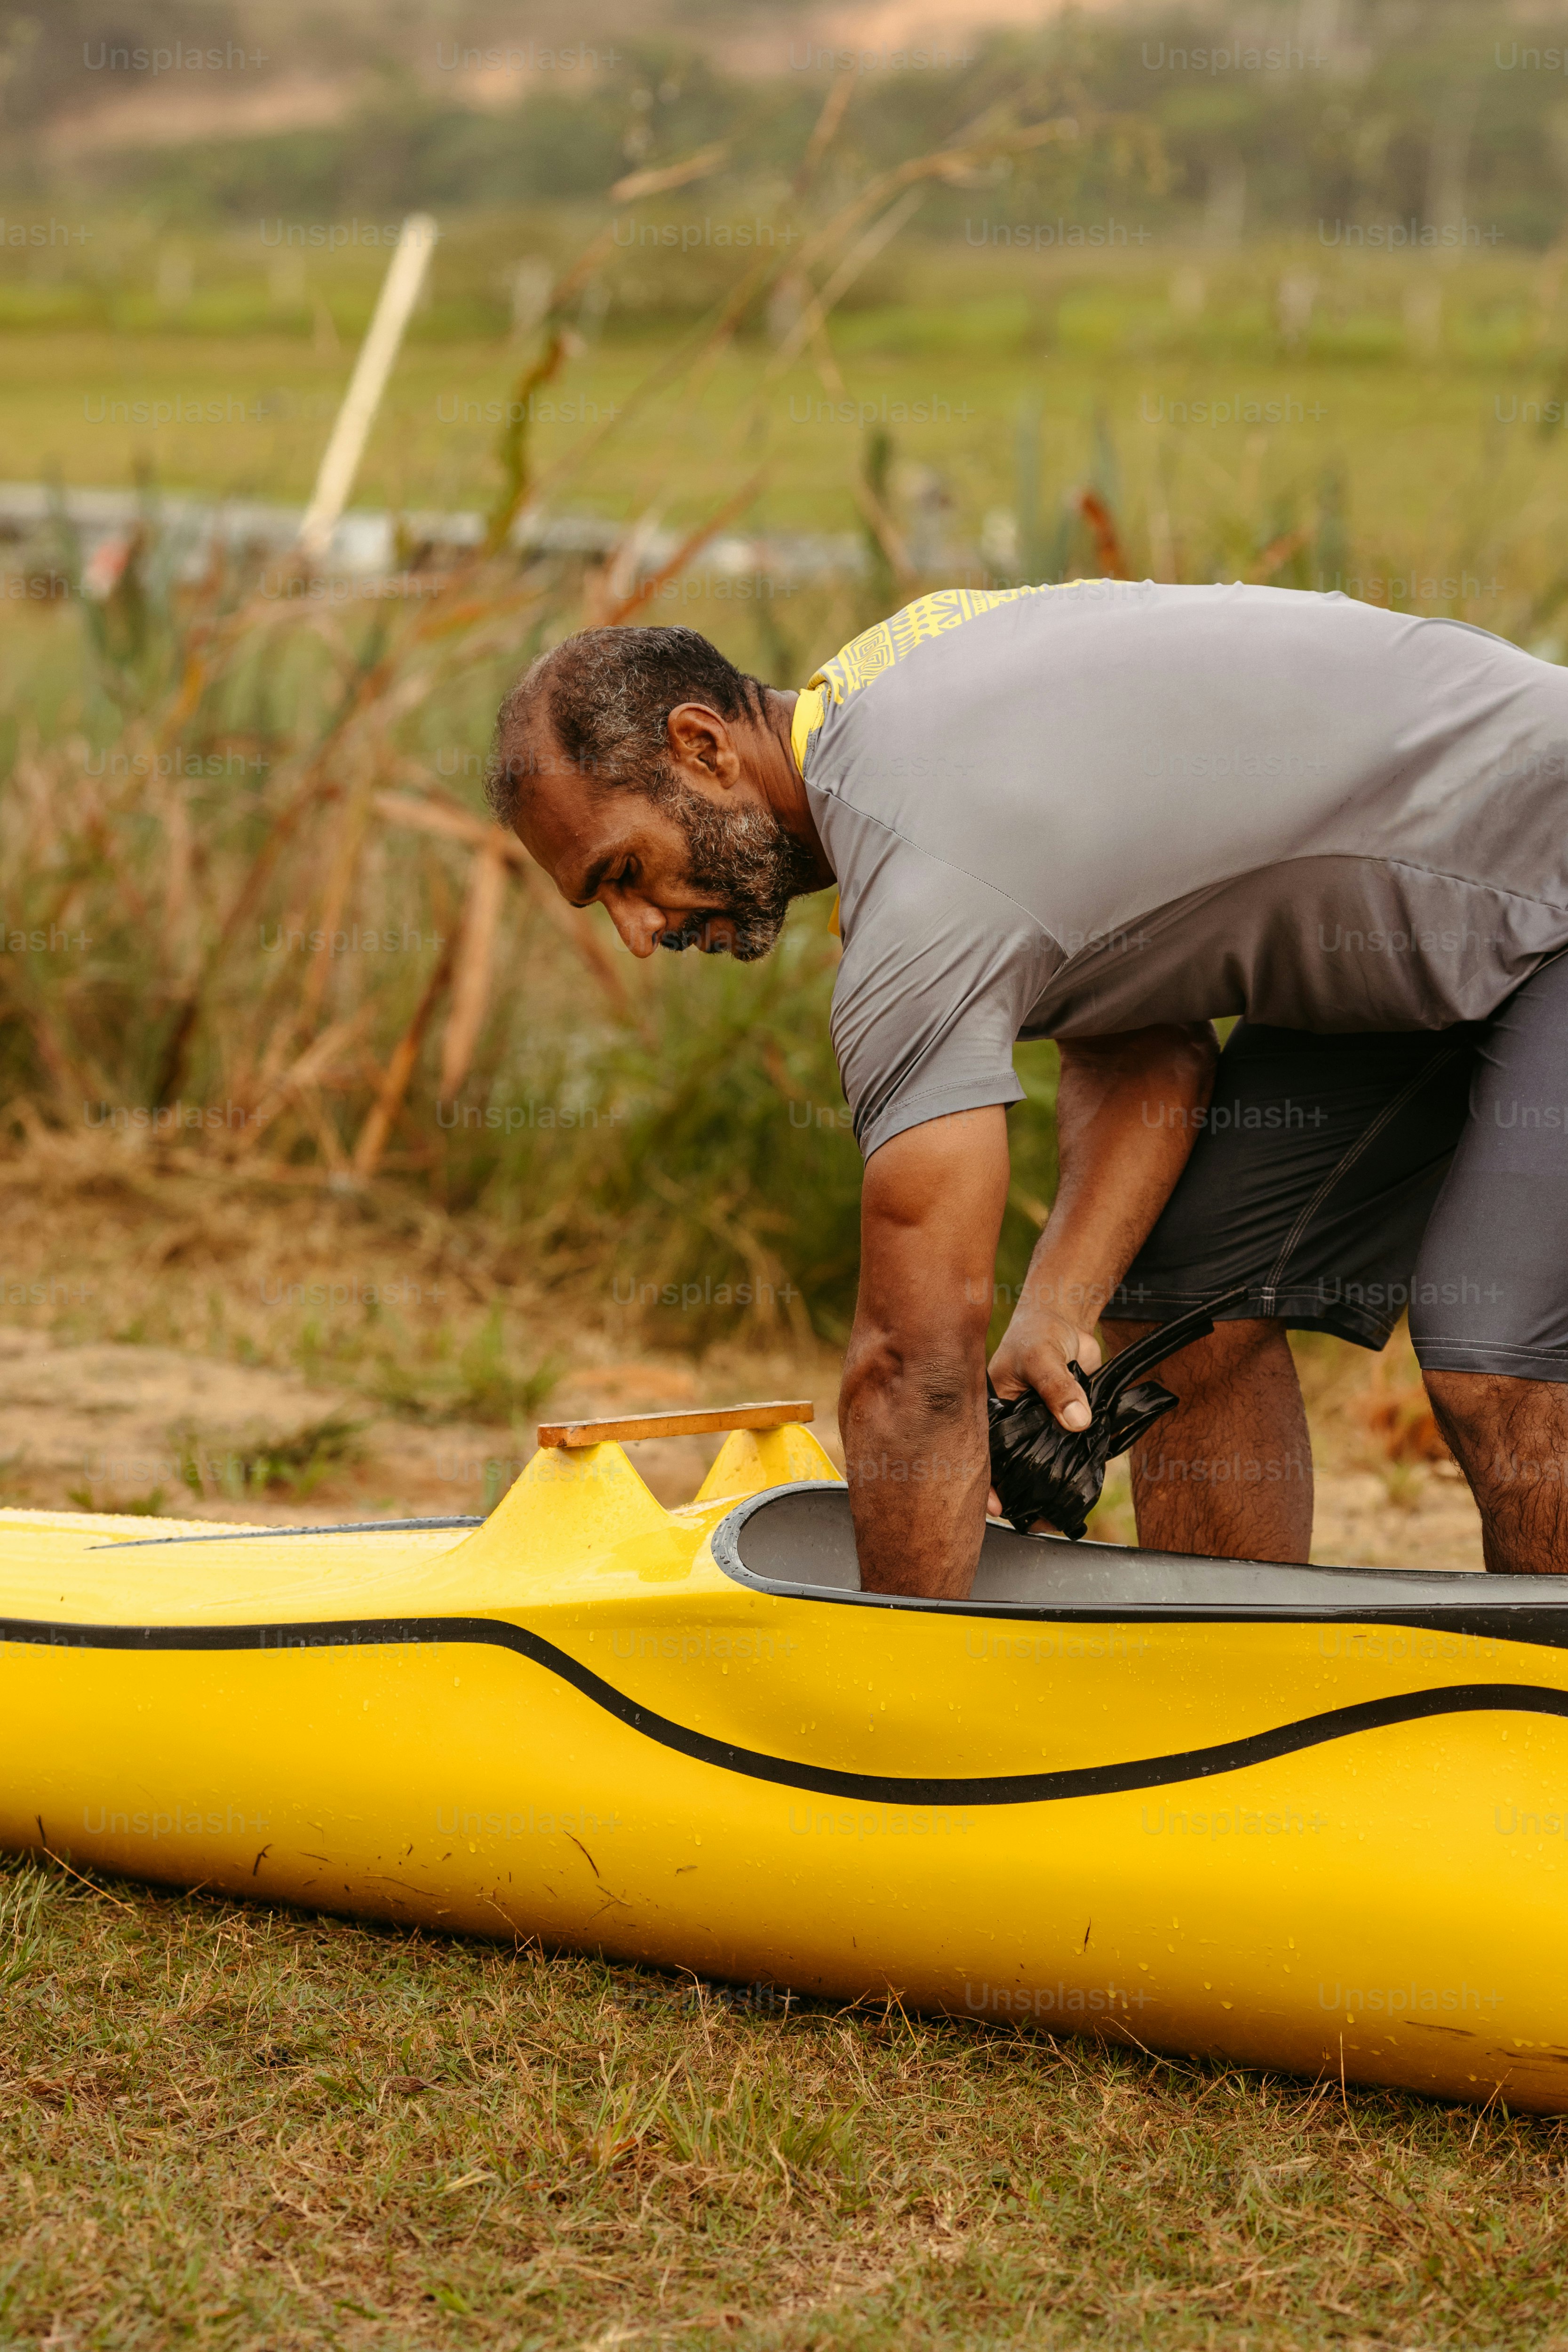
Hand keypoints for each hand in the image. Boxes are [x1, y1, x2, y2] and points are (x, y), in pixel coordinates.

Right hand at [986, 1309, 1102, 1519]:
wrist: (1066, 1319)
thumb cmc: (1038, 1333)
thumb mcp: (1042, 1358)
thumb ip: (1058, 1388)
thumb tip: (1078, 1421)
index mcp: (996, 1414)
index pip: (987, 1454)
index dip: (989, 1484)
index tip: (998, 1509)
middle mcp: (1016, 1426)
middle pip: (1019, 1469)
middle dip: (1027, 1495)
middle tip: (1039, 1518)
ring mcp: (1042, 1427)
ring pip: (1049, 1464)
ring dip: (1057, 1483)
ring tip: (1063, 1512)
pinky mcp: (1068, 1424)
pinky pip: (1075, 1451)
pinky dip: (1084, 1464)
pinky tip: (1087, 1482)